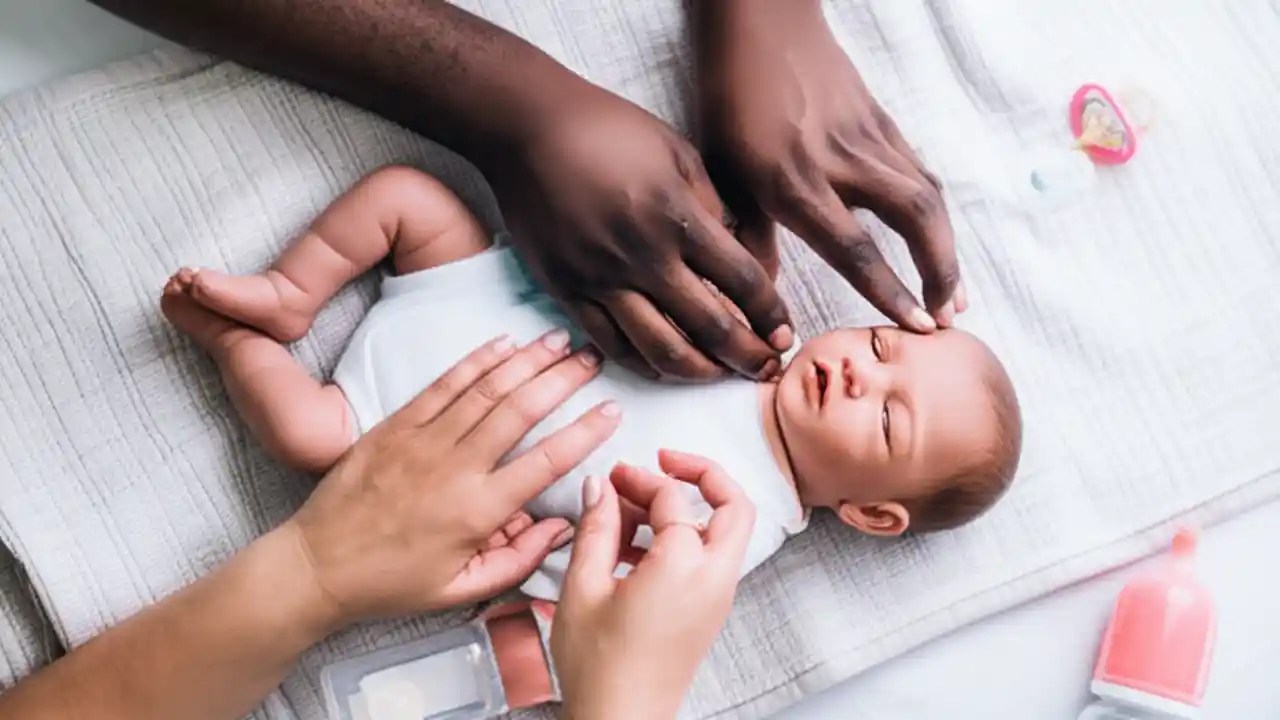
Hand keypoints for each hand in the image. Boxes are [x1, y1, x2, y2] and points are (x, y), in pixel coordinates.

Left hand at [284, 333, 620, 625]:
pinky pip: (443, 385)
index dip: (584, 432)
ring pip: (486, 389)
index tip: (610, 410)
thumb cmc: (390, 584)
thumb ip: (518, 560)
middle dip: (562, 379)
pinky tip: (504, 344)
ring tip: (559, 341)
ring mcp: (422, 442)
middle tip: (592, 360)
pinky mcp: (395, 426)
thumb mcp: (462, 590)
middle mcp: (454, 469)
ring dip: (527, 360)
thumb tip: (561, 526)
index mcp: (476, 512)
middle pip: (520, 410)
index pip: (546, 462)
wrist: (317, 566)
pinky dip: (476, 361)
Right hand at [488, 84, 792, 381]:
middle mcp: (643, 256)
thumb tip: (741, 255)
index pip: (742, 281)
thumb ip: (713, 206)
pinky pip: (612, 344)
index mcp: (678, 217)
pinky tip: (665, 369)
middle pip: (710, 326)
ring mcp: (602, 279)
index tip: (785, 335)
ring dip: (700, 372)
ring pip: (661, 349)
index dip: (771, 316)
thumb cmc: (608, 130)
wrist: (526, 129)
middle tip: (767, 370)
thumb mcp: (678, 153)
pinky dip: (644, 364)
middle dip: (748, 356)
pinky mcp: (567, 290)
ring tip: (719, 376)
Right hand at [552, 451, 755, 719]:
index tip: (613, 476)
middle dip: (702, 473)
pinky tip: (635, 548)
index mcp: (684, 566)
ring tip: (633, 512)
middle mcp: (712, 579)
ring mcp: (716, 597)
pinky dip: (684, 538)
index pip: (672, 497)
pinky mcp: (708, 612)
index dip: (640, 477)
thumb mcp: (583, 588)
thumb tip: (600, 487)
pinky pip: (709, 558)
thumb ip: (595, 528)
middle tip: (664, 461)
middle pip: (733, 505)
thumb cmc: (601, 669)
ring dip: (688, 509)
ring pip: (724, 531)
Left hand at [698, 0, 964, 330]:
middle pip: (914, 218)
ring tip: (954, 290)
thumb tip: (761, 301)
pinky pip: (918, 172)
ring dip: (947, 246)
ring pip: (926, 195)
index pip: (855, 248)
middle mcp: (840, 162)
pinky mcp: (881, 121)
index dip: (890, 290)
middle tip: (949, 314)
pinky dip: (933, 212)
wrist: (761, 23)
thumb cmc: (731, 100)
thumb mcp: (724, 174)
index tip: (917, 325)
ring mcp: (868, 138)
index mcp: (794, 181)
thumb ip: (750, 237)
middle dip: (940, 271)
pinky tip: (936, 239)